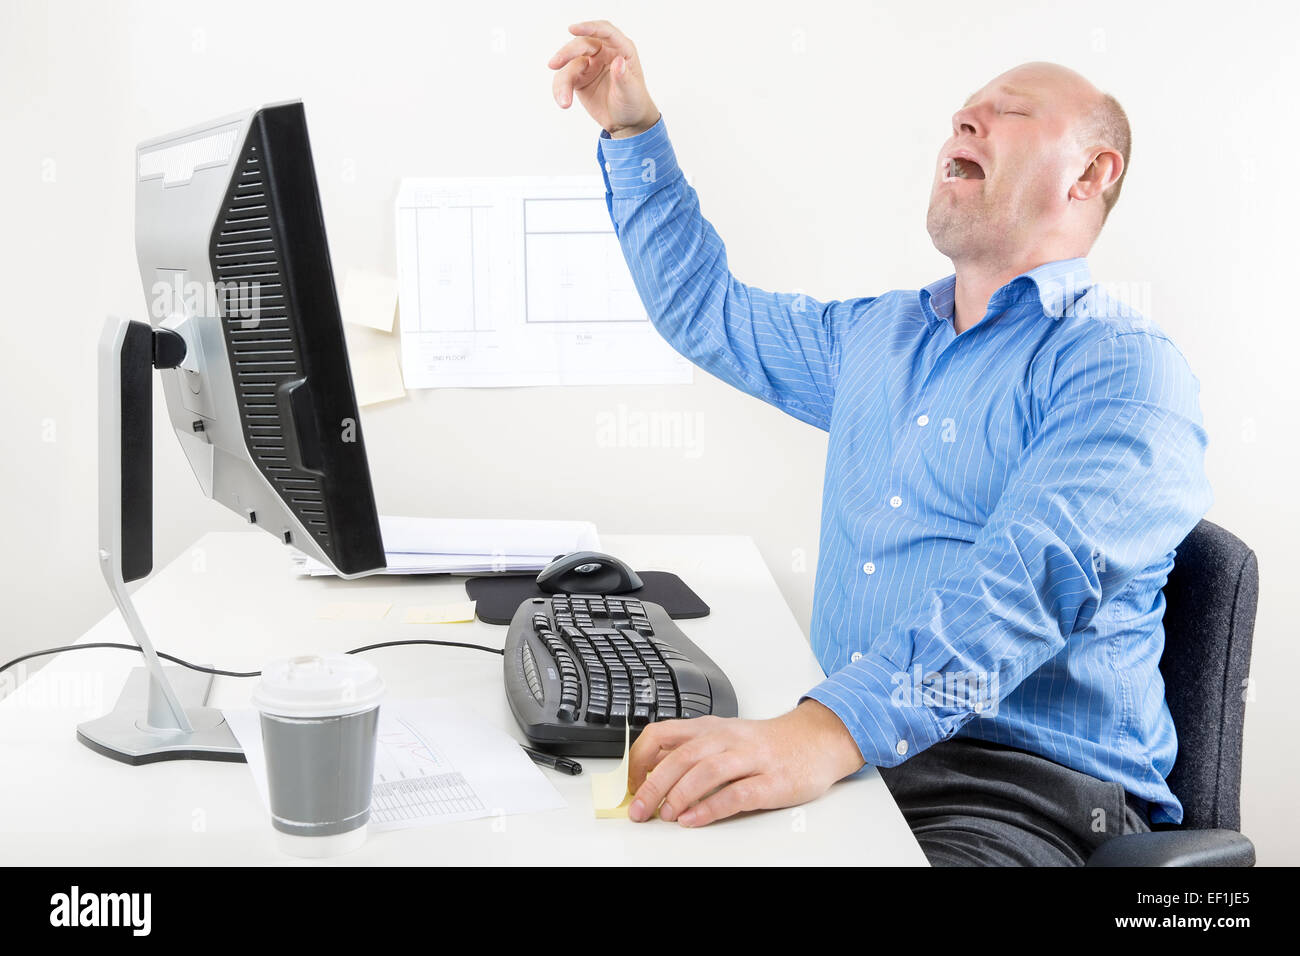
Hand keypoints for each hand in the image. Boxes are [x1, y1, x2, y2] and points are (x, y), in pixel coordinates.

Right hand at [548, 20, 659, 137]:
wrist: (626, 121)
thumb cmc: (633, 102)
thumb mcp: (631, 92)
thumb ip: (624, 77)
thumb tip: (618, 61)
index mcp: (621, 49)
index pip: (605, 32)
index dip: (589, 28)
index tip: (572, 29)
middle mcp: (603, 52)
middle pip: (582, 45)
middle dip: (567, 53)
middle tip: (554, 64)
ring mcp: (589, 64)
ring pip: (569, 64)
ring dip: (562, 81)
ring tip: (564, 102)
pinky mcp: (579, 78)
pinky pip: (564, 79)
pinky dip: (560, 90)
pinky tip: (563, 102)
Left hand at [626, 700, 864, 826]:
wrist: (815, 739)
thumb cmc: (765, 743)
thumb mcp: (723, 736)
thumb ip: (691, 751)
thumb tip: (650, 776)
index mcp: (709, 727)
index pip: (662, 733)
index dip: (640, 759)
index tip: (630, 784)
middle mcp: (726, 738)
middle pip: (680, 756)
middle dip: (653, 784)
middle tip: (638, 809)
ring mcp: (750, 758)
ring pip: (705, 771)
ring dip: (678, 795)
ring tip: (665, 816)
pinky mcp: (772, 781)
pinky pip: (736, 794)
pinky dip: (710, 808)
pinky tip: (694, 820)